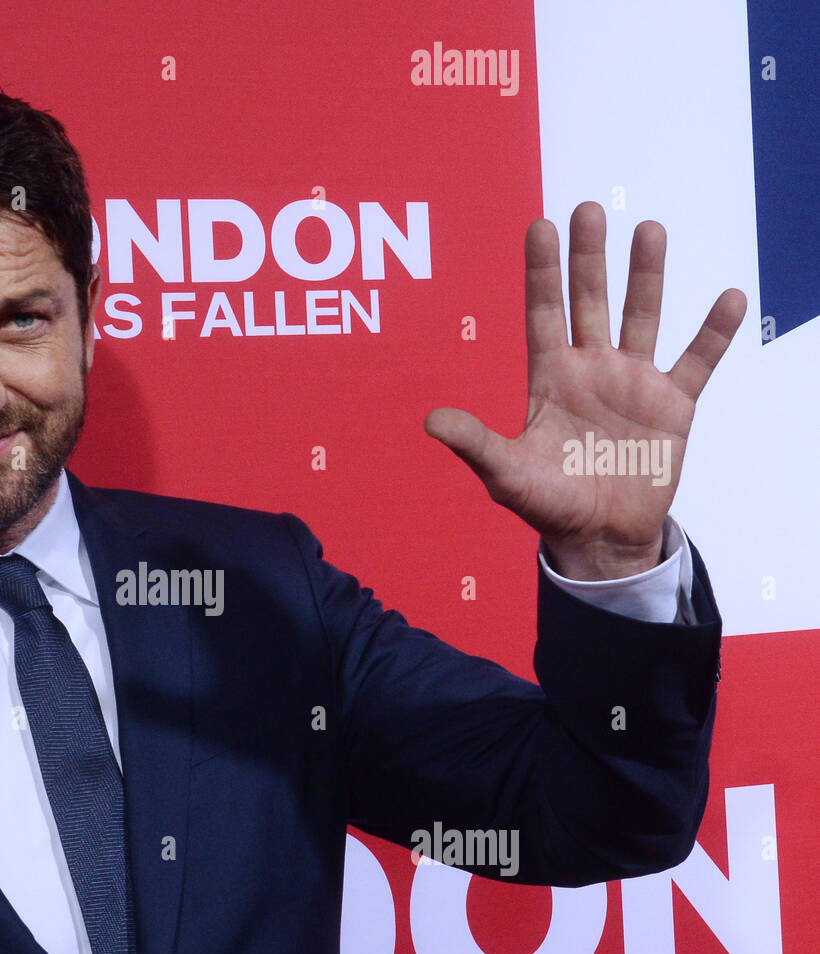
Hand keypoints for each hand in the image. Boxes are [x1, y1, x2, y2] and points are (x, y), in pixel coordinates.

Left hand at [424, 201, 746, 578]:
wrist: (599, 538)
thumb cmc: (548, 505)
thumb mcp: (506, 474)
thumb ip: (474, 443)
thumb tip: (429, 420)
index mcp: (550, 378)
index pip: (543, 313)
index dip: (542, 272)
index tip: (540, 225)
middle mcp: (592, 370)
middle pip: (590, 302)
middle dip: (589, 258)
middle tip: (588, 209)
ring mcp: (634, 383)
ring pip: (641, 316)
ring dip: (646, 276)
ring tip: (648, 229)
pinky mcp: (672, 406)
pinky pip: (697, 361)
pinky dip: (713, 333)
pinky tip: (729, 298)